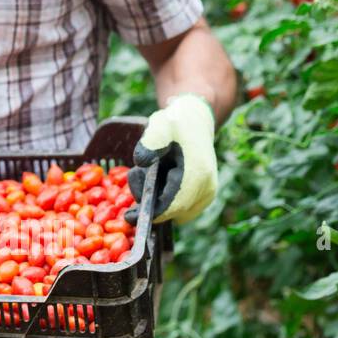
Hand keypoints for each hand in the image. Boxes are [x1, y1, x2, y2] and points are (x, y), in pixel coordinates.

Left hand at [125, 93, 217, 226]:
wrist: (196, 120)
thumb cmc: (176, 123)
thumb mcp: (160, 126)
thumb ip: (150, 142)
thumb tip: (141, 162)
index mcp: (196, 172)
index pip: (173, 206)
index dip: (151, 215)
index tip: (129, 216)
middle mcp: (207, 187)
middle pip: (174, 212)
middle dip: (151, 202)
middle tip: (137, 176)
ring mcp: (208, 192)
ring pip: (178, 211)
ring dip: (158, 199)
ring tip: (148, 172)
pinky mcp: (205, 195)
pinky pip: (182, 207)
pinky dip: (166, 197)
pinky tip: (158, 177)